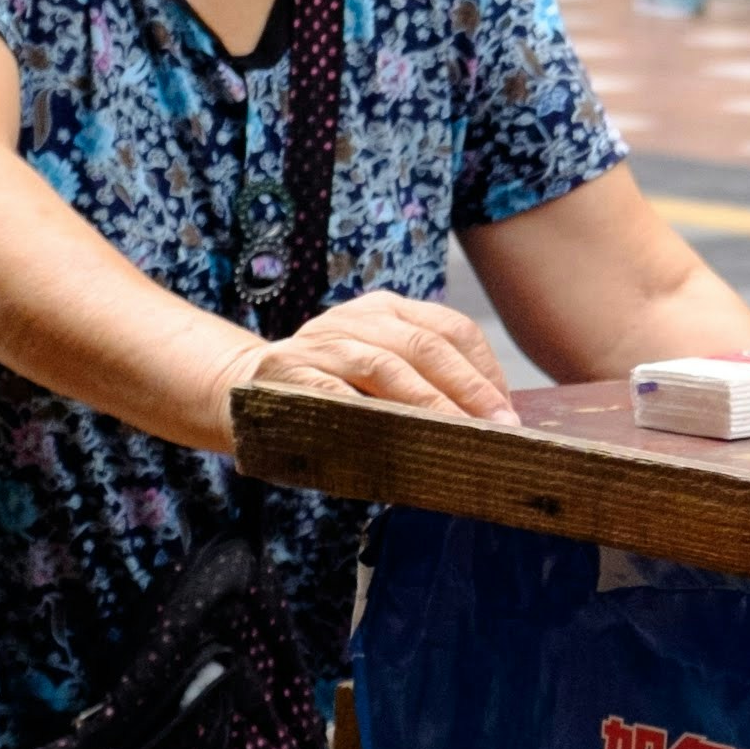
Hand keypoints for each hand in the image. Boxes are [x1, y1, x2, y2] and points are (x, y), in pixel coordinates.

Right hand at [239, 291, 516, 425]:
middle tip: (499, 427)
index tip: (507, 411)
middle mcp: (356, 318)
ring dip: (427, 404)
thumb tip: (489, 426)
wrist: (242, 390)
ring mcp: (320, 342)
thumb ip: (423, 384)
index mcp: (387, 310)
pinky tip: (393, 437)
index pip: (450, 329)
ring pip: (384, 366)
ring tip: (458, 436)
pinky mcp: (286, 373)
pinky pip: (333, 393)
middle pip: (425, 345)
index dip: (484, 370)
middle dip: (467, 389)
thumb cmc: (331, 394)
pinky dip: (365, 414)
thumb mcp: (377, 374)